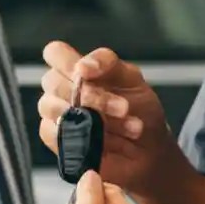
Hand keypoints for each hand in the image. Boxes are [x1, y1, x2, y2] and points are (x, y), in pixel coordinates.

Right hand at [38, 42, 177, 195]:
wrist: (150, 149)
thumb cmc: (140, 110)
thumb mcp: (132, 79)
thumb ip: (108, 64)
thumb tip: (82, 65)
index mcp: (77, 69)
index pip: (54, 53)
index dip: (65, 60)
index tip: (86, 72)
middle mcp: (61, 91)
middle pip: (54, 83)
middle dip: (94, 97)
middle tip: (124, 108)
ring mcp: (57, 117)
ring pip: (57, 109)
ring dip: (96, 119)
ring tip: (128, 127)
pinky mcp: (59, 142)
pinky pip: (58, 136)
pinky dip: (88, 138)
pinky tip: (110, 142)